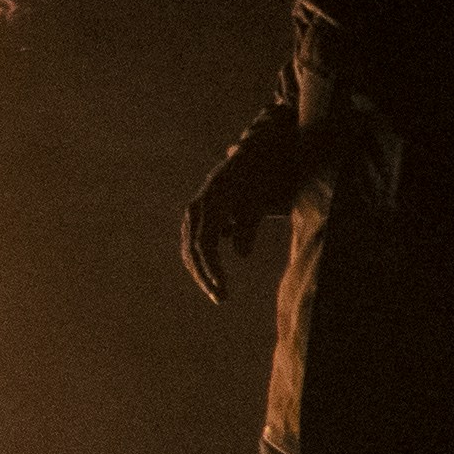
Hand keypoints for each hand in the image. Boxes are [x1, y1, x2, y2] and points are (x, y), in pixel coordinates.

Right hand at [176, 169, 261, 305]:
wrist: (258, 154)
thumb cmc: (263, 177)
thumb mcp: (261, 200)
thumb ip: (249, 226)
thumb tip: (241, 254)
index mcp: (212, 203)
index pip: (205, 245)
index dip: (213, 270)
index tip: (224, 291)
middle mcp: (198, 207)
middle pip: (192, 249)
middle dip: (205, 276)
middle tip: (221, 299)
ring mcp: (195, 210)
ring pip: (190, 247)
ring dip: (202, 271)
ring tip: (219, 291)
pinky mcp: (199, 214)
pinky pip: (195, 242)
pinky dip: (203, 260)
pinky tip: (216, 274)